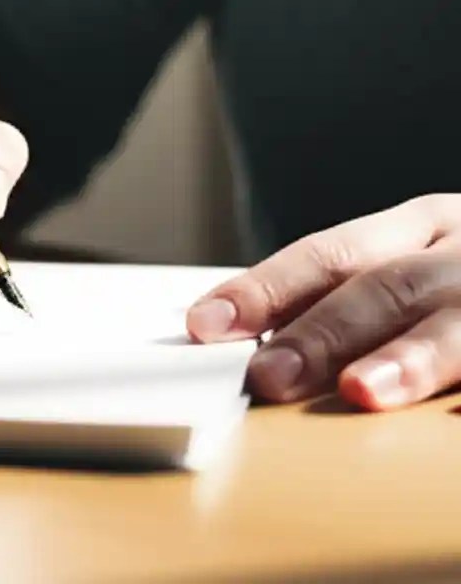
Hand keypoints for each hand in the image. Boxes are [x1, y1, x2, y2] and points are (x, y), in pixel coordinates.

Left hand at [186, 194, 460, 410]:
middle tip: (269, 377)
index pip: (332, 252)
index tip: (206, 324)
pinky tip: (456, 417)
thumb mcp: (419, 263)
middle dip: (326, 332)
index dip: (267, 288)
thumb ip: (345, 298)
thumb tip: (241, 341)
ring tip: (361, 391)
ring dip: (413, 358)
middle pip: (392, 286)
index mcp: (426, 225)